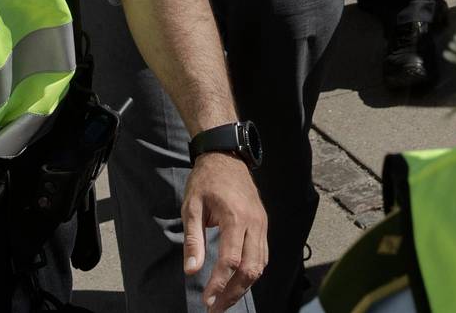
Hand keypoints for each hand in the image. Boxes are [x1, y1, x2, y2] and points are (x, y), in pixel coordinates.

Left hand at [181, 152, 267, 310]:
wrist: (226, 157)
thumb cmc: (206, 181)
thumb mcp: (192, 207)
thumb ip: (193, 240)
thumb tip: (192, 270)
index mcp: (235, 218)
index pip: (230, 261)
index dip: (219, 284)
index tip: (207, 300)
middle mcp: (254, 223)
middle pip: (250, 269)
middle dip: (233, 293)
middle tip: (215, 308)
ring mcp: (262, 224)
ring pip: (260, 265)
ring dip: (243, 287)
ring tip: (225, 300)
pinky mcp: (263, 225)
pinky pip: (263, 255)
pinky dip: (252, 273)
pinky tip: (238, 282)